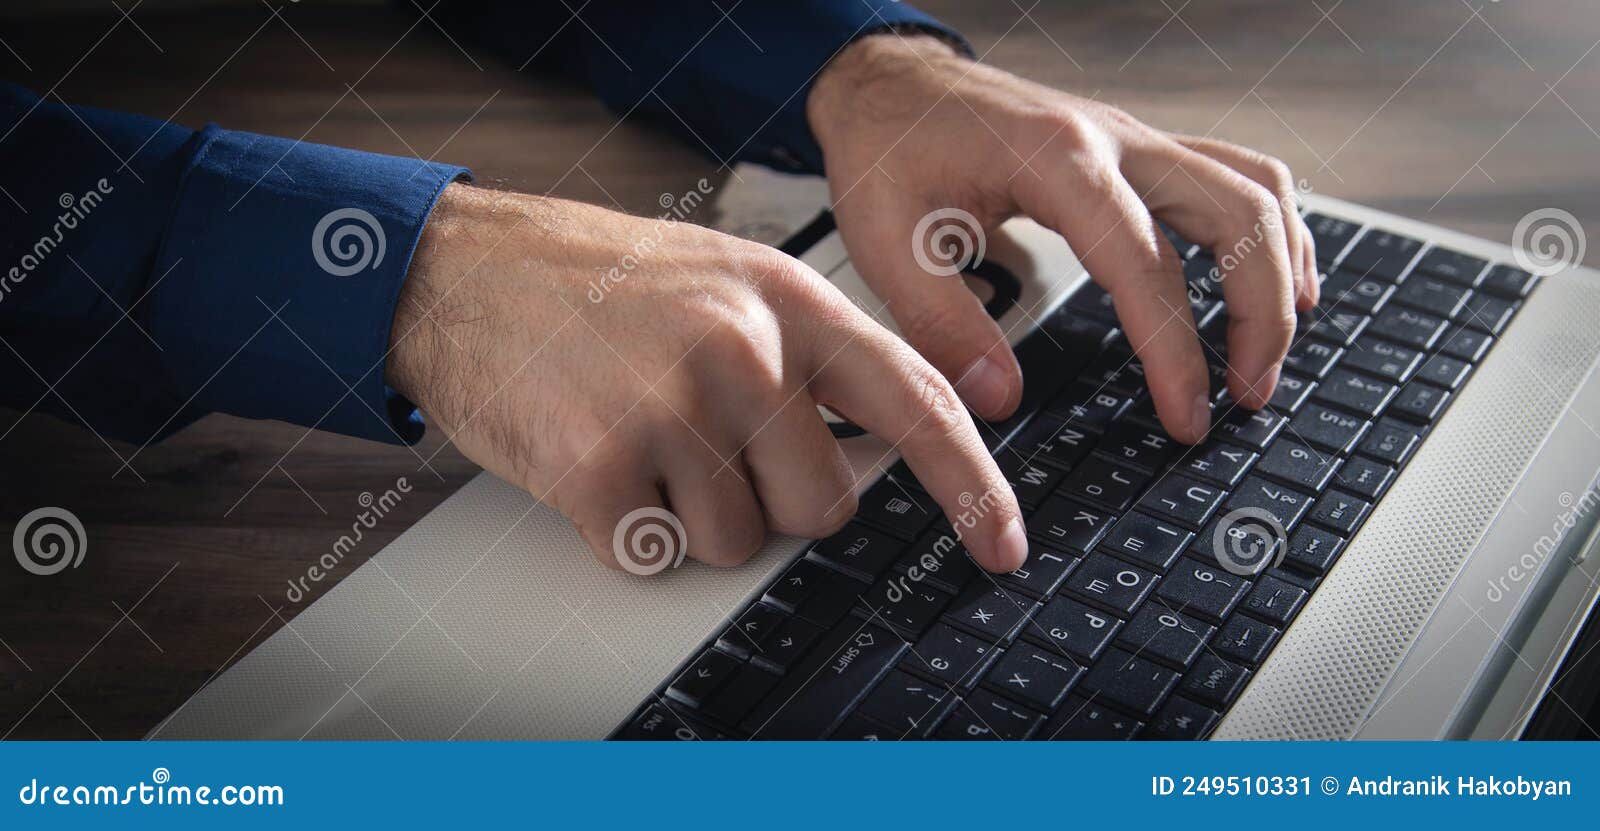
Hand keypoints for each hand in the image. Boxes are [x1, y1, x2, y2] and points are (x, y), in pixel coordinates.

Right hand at [386, 183, 1027, 572]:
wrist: (463, 269)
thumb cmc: (596, 281)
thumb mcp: (726, 279)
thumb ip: (811, 352)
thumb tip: (884, 445)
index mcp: (786, 301)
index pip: (910, 404)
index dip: (969, 483)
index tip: (1001, 543)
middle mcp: (742, 351)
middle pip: (820, 507)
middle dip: (771, 499)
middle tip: (703, 440)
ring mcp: (671, 408)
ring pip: (735, 542)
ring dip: (689, 513)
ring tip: (637, 433)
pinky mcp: (599, 468)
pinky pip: (653, 554)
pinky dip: (626, 529)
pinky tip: (595, 457)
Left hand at [807, 34, 1317, 443]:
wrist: (893, 83)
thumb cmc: (891, 148)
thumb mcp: (886, 239)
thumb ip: (941, 322)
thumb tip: (1000, 398)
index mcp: (1055, 160)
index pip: (1144, 264)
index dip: (1175, 349)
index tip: (1186, 415)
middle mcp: (1114, 139)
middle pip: (1237, 216)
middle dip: (1260, 315)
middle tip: (1247, 396)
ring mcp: (1136, 138)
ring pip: (1256, 189)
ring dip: (1279, 272)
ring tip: (1269, 354)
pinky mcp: (1141, 148)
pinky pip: (1238, 176)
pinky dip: (1272, 231)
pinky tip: (1276, 282)